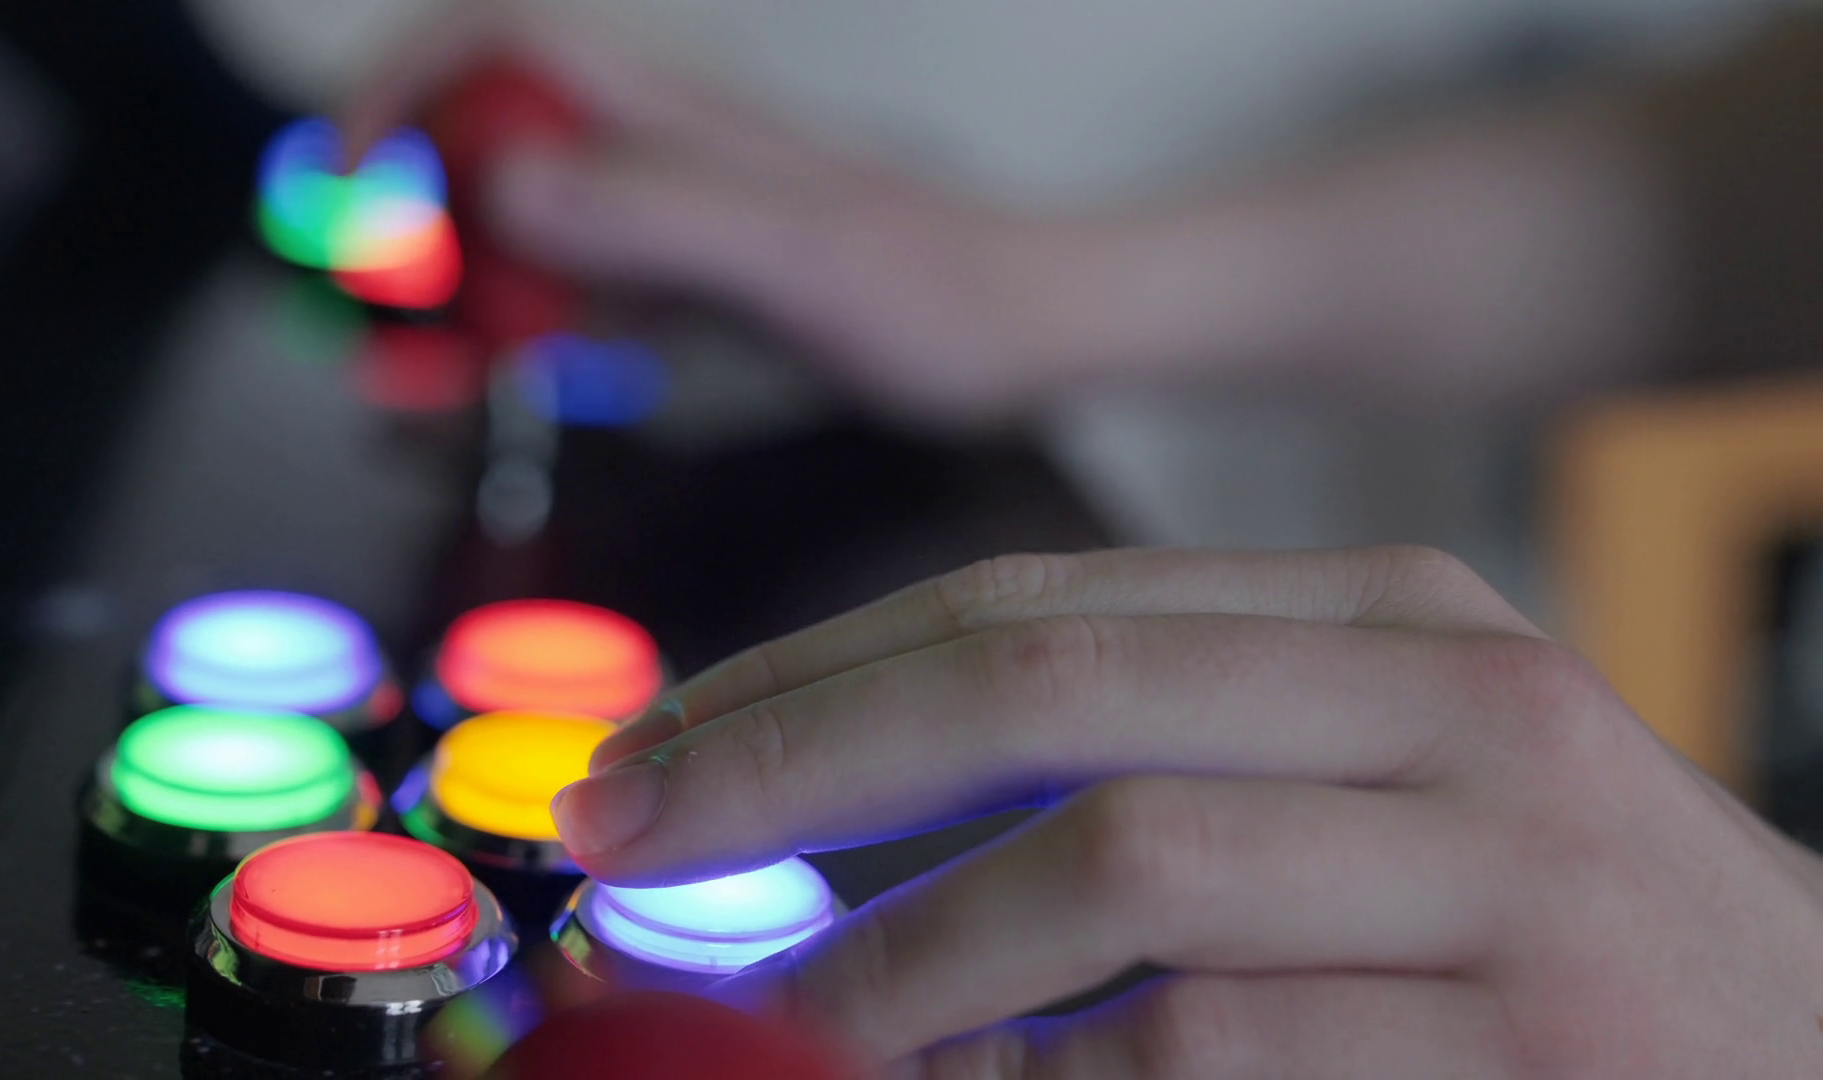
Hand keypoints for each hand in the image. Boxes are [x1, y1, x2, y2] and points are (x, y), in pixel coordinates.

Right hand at [340, 11, 1086, 419]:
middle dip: (389, 207)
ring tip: (373, 365)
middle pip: (478, 140)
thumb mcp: (797, 253)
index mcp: (671, 115)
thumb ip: (658, 211)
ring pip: (508, 229)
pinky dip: (496, 338)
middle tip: (339, 305)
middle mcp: (652, 154)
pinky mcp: (681, 289)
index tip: (344, 183)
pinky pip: (560, 300)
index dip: (401, 93)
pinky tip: (458, 387)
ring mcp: (662, 223)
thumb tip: (505, 184)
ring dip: (432, 287)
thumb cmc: (937, 288)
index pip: (496, 46)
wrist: (1022, 333)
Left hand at [552, 546, 1822, 1076]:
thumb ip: (1146, 769)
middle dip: (791, 767)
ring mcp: (1503, 872)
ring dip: (903, 965)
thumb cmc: (1549, 946)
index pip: (1029, 606)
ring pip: (1112, 876)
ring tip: (785, 1029)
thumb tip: (853, 815)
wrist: (1820, 1059)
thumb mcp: (1364, 797)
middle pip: (1042, 696)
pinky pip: (1201, 1058)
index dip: (810, 675)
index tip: (651, 748)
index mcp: (1381, 620)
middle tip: (620, 845)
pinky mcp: (1528, 1044)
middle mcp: (1445, 708)